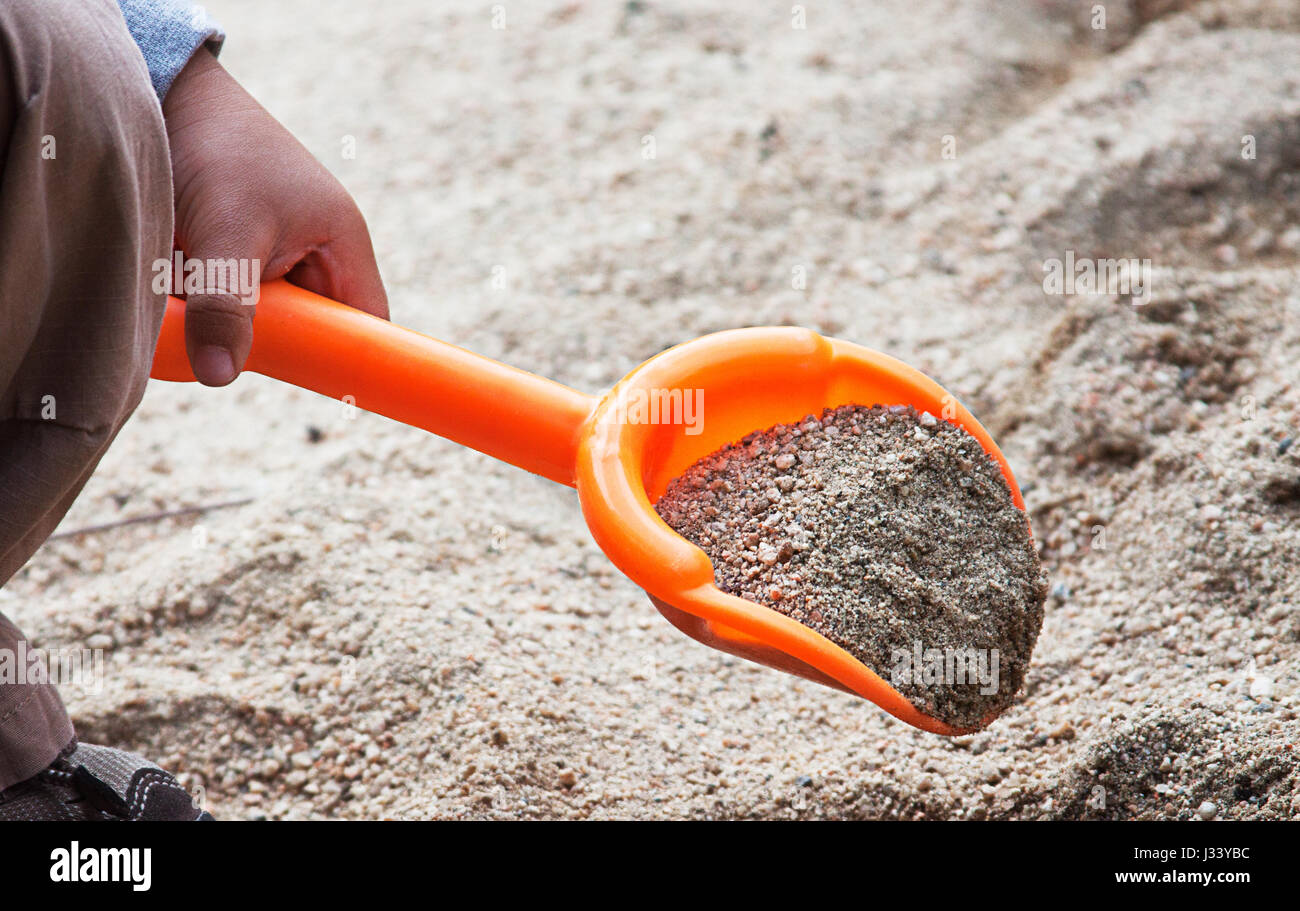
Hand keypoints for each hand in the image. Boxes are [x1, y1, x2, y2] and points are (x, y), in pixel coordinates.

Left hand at [162, 48, 387, 385]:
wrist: (159, 86)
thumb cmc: (215, 146)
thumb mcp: (225, 229)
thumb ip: (227, 305)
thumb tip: (221, 378)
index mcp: (341, 243)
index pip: (365, 326)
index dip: (347, 359)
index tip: (313, 383)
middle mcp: (313, 252)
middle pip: (303, 329)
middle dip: (259, 333)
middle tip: (217, 322)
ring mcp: (270, 253)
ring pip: (253, 317)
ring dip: (216, 312)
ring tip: (182, 273)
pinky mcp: (227, 252)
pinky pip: (218, 298)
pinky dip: (191, 295)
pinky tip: (167, 267)